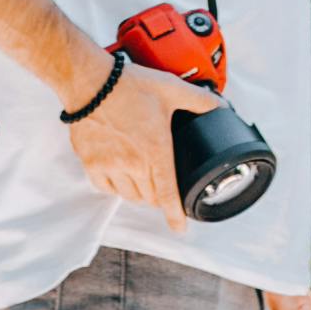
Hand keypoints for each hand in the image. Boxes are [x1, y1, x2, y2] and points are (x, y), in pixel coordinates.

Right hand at [62, 32, 209, 218]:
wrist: (90, 82)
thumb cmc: (129, 85)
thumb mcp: (171, 89)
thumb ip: (198, 100)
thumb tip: (220, 106)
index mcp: (156, 151)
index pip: (168, 194)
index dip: (175, 215)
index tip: (180, 228)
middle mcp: (134, 164)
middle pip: (149, 197)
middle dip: (158, 197)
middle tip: (161, 185)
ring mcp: (111, 166)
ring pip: (128, 195)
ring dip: (139, 193)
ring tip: (142, 180)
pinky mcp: (91, 163)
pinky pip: (105, 188)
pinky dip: (115, 187)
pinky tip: (119, 176)